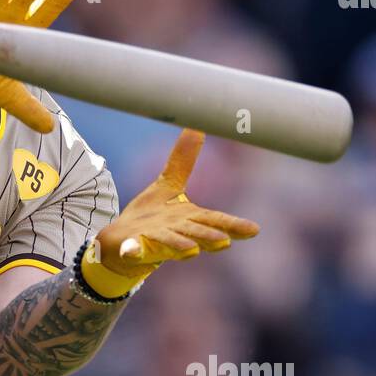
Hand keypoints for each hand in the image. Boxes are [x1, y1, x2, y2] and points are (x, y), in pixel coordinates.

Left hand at [83, 129, 259, 295]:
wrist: (120, 241)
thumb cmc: (152, 216)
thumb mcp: (168, 184)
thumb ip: (184, 159)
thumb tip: (197, 125)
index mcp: (188, 219)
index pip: (214, 221)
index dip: (233, 225)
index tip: (255, 230)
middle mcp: (175, 233)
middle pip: (195, 234)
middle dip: (208, 237)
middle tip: (223, 241)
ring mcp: (153, 242)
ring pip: (168, 244)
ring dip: (178, 246)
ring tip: (191, 251)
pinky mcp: (131, 248)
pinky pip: (133, 250)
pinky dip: (133, 250)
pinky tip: (130, 249)